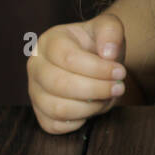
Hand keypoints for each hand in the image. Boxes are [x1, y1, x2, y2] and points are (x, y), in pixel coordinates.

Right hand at [27, 12, 128, 133]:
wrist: (95, 63)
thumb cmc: (98, 45)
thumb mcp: (108, 29)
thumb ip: (111, 31)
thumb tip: (108, 53)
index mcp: (48, 42)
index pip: (67, 58)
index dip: (97, 69)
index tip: (120, 72)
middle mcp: (36, 66)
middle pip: (60, 84)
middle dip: (96, 89)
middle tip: (118, 87)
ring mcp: (34, 91)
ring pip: (58, 108)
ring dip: (90, 107)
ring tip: (107, 97)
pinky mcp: (40, 113)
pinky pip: (55, 125)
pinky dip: (78, 121)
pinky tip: (91, 107)